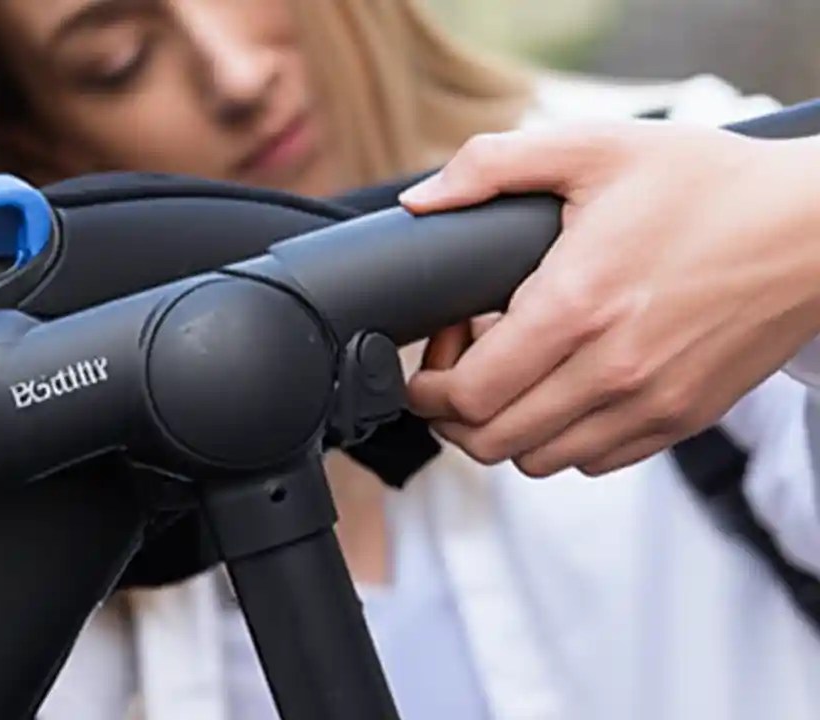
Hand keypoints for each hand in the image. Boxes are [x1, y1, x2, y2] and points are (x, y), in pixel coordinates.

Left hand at [399, 121, 819, 476]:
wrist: (816, 228)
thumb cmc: (708, 184)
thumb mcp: (594, 148)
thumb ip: (492, 166)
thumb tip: (419, 202)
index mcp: (576, 306)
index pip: (465, 396)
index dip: (426, 384)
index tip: (437, 346)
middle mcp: (610, 369)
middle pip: (487, 441)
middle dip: (451, 410)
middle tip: (463, 359)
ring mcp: (650, 404)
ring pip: (535, 460)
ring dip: (504, 425)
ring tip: (515, 370)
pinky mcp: (681, 419)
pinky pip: (591, 460)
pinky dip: (559, 435)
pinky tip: (564, 382)